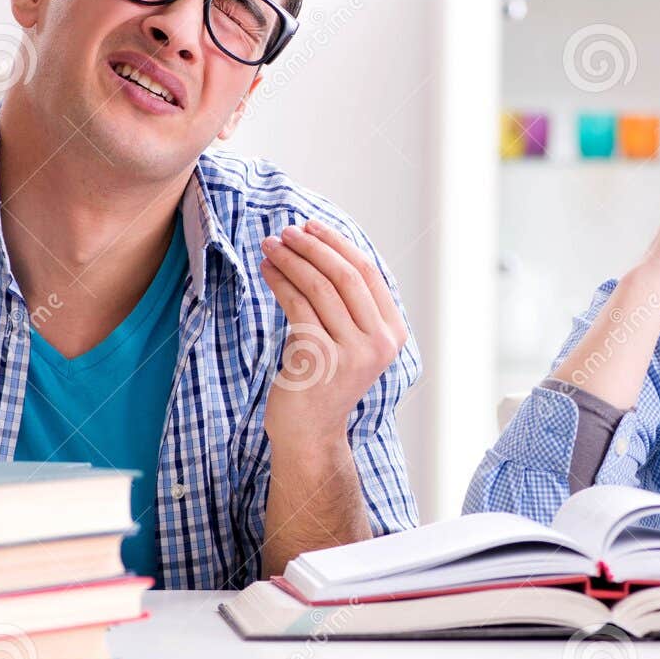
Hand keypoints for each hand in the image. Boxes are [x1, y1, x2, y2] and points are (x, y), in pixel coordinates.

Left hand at [258, 220, 408, 446]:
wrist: (309, 431)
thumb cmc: (323, 379)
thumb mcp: (349, 340)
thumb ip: (348, 303)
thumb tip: (321, 245)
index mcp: (392, 333)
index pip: (368, 273)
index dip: (338, 244)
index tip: (310, 227)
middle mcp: (379, 342)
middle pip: (345, 276)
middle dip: (313, 246)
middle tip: (285, 231)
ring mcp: (352, 352)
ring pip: (319, 287)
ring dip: (291, 259)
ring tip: (269, 245)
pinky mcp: (321, 359)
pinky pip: (297, 306)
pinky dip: (280, 281)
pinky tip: (266, 270)